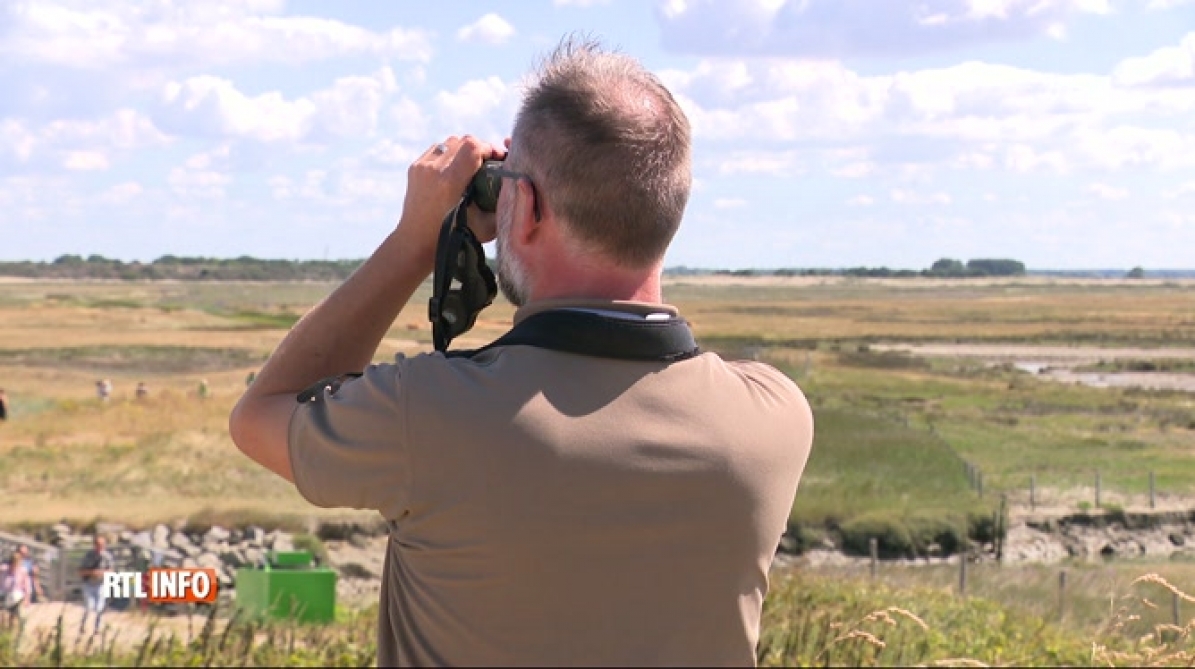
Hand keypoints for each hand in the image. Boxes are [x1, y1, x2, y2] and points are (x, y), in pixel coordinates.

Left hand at [398, 136, 505, 254]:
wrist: (418, 242)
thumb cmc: (456, 237)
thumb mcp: (487, 226)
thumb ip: (502, 202)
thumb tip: (515, 182)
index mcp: (450, 182)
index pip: (473, 146)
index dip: (489, 148)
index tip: (498, 158)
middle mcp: (434, 170)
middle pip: (462, 140)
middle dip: (478, 147)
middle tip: (488, 161)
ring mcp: (422, 167)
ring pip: (450, 142)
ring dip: (463, 149)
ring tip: (471, 164)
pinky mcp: (414, 168)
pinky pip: (437, 149)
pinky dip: (449, 154)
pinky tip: (455, 168)